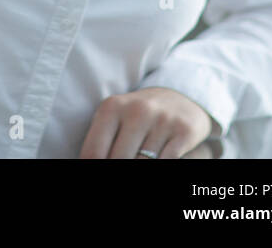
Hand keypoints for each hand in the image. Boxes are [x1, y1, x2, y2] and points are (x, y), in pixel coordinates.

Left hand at [78, 87, 214, 158]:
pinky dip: (159, 166)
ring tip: (136, 160)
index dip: (94, 166)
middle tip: (117, 170)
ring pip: (144, 163)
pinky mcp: (184, 131)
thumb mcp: (114, 119)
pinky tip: (155, 162)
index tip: (97, 173)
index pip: (94, 151)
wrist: (178, 98)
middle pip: (119, 159)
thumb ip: (101, 142)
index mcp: (111, 107)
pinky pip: (168, 161)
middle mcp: (137, 111)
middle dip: (116, 169)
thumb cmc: (137, 115)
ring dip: (139, 168)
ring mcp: (162, 120)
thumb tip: (87, 161)